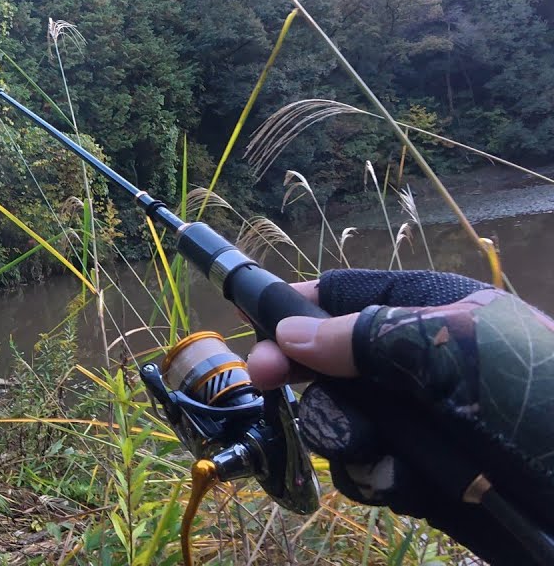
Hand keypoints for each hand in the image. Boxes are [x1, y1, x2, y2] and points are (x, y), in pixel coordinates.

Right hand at [247, 269, 553, 564]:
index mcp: (433, 311)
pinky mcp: (426, 473)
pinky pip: (368, 468)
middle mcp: (419, 363)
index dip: (293, 305)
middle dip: (306, 377)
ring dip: (345, 434)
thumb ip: (364, 336)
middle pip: (327, 361)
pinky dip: (377, 474)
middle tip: (268, 385)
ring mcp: (421, 420)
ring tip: (381, 448)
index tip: (248, 318)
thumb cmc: (534, 399)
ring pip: (340, 419)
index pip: (344, 294)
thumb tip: (289, 332)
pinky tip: (405, 479)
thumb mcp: (450, 348)